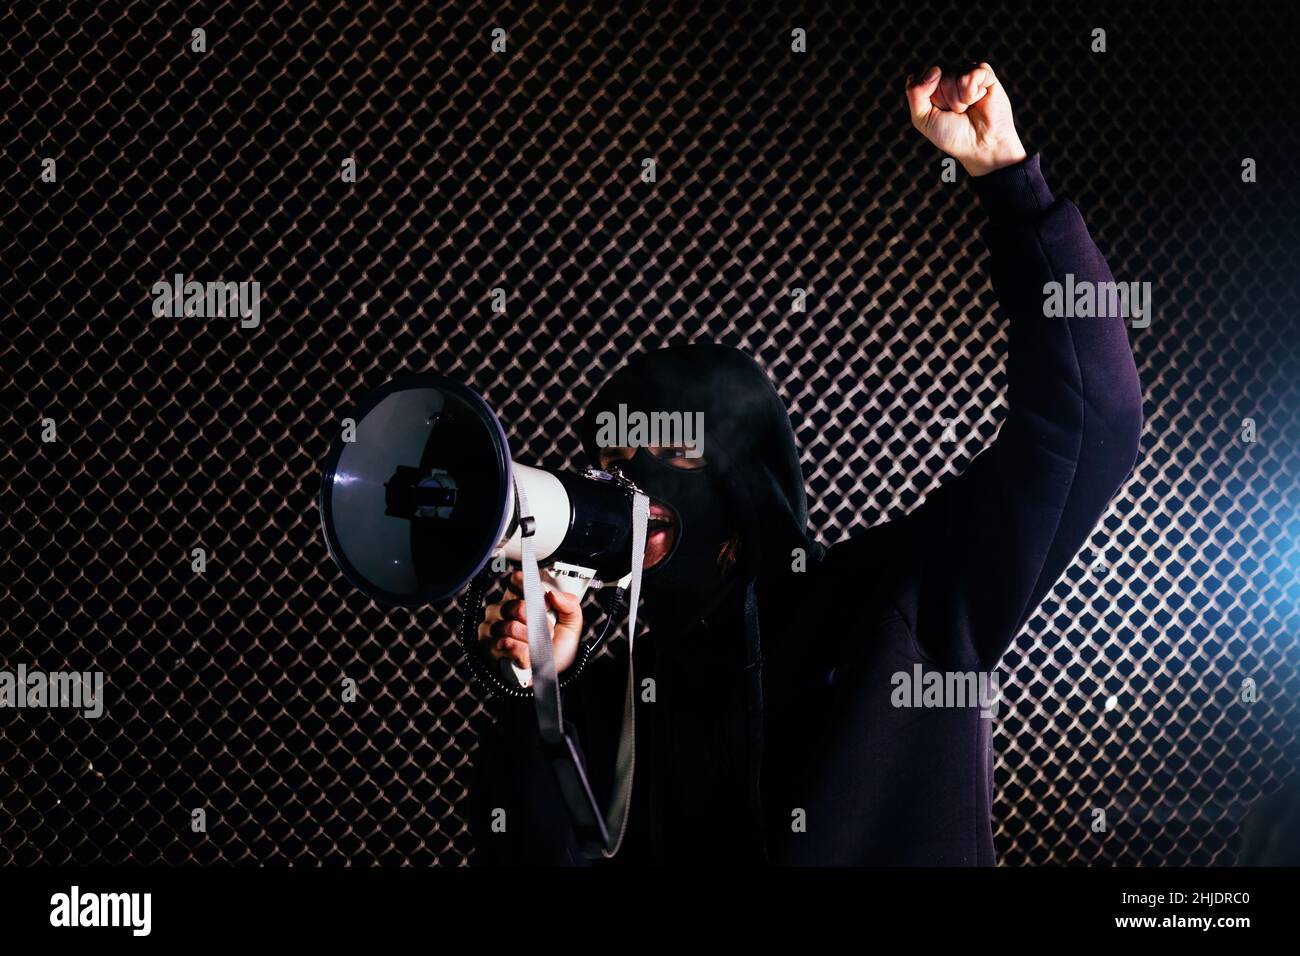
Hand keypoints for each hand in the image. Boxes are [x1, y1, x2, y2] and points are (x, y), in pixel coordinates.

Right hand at [477, 570, 582, 672]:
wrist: (553, 675)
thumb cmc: (558, 648)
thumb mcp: (571, 624)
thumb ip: (569, 604)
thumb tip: (553, 593)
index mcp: (520, 598)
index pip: (516, 580)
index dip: (530, 588)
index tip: (544, 602)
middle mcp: (501, 610)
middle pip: (517, 606)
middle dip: (537, 623)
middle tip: (545, 632)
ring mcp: (492, 629)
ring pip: (511, 627)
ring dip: (531, 641)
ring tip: (535, 646)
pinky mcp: (488, 648)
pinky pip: (507, 645)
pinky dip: (524, 654)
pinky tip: (527, 656)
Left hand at [905, 62, 1026, 176]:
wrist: (979, 146)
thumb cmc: (951, 134)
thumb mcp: (922, 118)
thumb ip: (915, 93)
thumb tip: (935, 69)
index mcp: (932, 86)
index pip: (920, 79)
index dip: (927, 100)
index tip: (938, 113)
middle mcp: (949, 76)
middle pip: (936, 77)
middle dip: (944, 100)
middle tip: (955, 113)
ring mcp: (967, 73)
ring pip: (952, 75)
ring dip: (958, 100)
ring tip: (966, 108)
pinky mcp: (985, 74)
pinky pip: (972, 73)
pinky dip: (971, 93)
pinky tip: (978, 100)